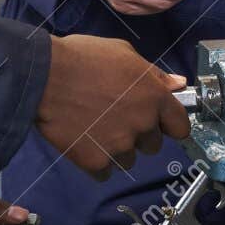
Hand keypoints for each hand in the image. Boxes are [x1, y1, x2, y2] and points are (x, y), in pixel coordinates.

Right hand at [36, 33, 190, 180]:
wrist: (44, 76)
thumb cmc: (84, 57)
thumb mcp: (125, 53)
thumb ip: (154, 74)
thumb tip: (179, 84)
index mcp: (156, 97)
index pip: (180, 127)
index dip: (169, 125)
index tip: (158, 123)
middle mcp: (143, 125)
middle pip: (153, 145)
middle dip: (138, 135)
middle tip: (115, 118)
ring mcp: (121, 146)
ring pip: (128, 159)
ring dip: (117, 149)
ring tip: (95, 129)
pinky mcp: (96, 162)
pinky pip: (105, 171)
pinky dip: (96, 161)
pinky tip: (83, 142)